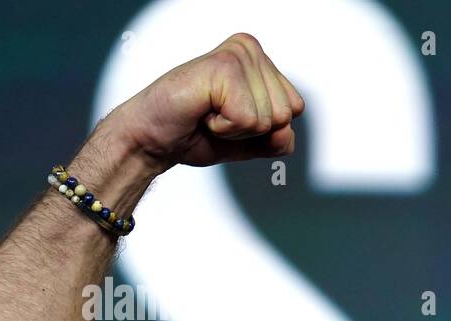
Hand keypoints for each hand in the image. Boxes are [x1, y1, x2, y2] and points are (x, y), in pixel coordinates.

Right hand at [103, 32, 304, 171]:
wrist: (154, 139)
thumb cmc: (198, 133)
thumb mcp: (252, 141)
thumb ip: (280, 138)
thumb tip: (286, 129)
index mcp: (260, 61)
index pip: (296, 110)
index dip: (265, 130)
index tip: (230, 117)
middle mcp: (250, 50)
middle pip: (287, 115)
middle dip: (252, 130)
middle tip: (216, 116)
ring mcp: (238, 55)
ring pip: (271, 119)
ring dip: (237, 129)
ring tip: (209, 112)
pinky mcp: (224, 67)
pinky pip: (249, 119)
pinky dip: (225, 128)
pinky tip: (203, 111)